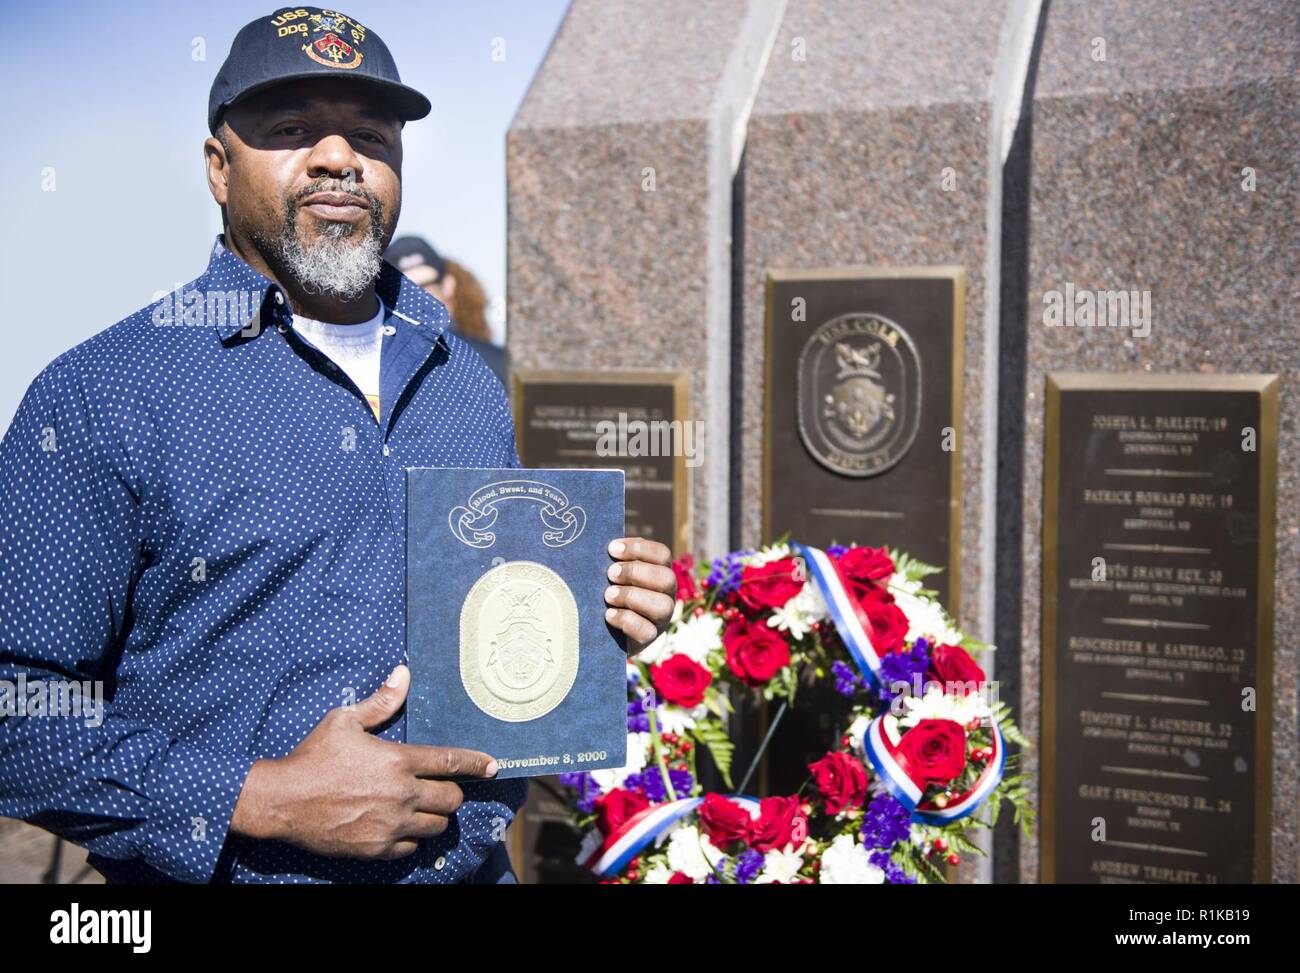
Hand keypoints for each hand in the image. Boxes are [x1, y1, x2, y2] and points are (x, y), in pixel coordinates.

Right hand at [230, 665, 497, 859]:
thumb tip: (404, 673)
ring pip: (437, 826)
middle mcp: (401, 794)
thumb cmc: (313, 757)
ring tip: (420, 807)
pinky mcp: (378, 849)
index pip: (451, 762)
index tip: (492, 766)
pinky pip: (412, 848)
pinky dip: (412, 838)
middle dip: (452, 792)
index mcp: (397, 761)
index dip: (476, 763)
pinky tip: (399, 826)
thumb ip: (381, 702)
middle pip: (451, 799)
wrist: (281, 802)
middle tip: (440, 788)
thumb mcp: (344, 721)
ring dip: (434, 816)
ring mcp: (391, 825)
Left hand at [603, 536, 676, 656]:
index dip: (639, 549)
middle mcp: (666, 594)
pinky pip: (647, 631)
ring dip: (632, 597)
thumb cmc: (605, 592)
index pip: (662, 554)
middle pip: (666, 578)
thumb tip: (602, 544)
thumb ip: (611, 559)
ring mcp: (661, 618)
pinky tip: (608, 614)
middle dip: (636, 573)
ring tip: (608, 595)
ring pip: (662, 606)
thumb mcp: (610, 573)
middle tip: (610, 573)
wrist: (599, 630)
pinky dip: (626, 620)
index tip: (611, 549)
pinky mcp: (649, 638)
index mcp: (659, 572)